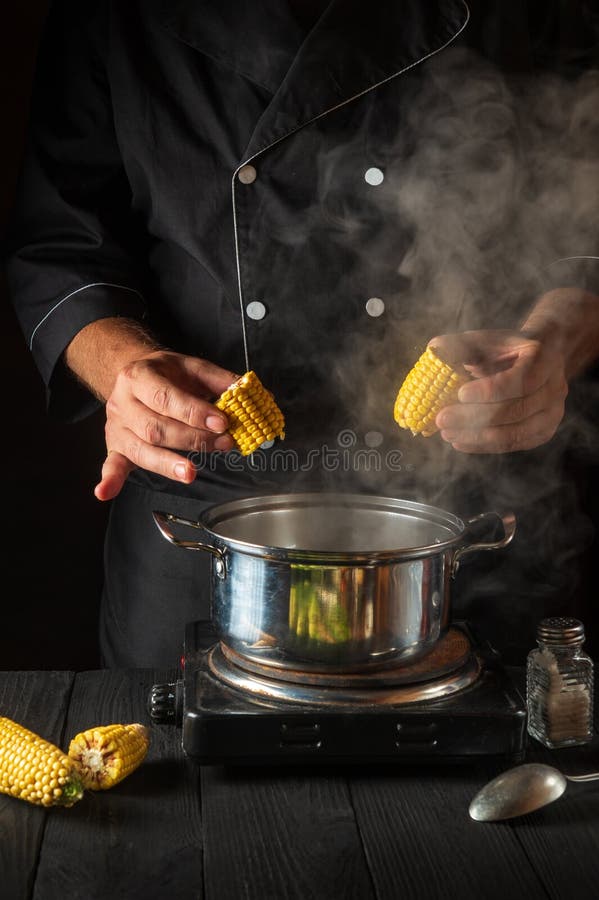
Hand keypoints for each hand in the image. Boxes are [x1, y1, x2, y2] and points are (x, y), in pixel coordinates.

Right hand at [95, 351, 236, 499]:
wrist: (135, 374)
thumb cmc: (167, 374)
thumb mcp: (192, 367)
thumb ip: (220, 380)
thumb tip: (249, 393)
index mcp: (139, 376)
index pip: (166, 397)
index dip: (194, 412)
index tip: (221, 423)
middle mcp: (122, 401)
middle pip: (155, 427)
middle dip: (192, 439)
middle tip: (223, 444)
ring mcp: (117, 426)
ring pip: (142, 449)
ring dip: (168, 463)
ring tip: (191, 473)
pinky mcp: (115, 446)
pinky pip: (112, 464)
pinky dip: (110, 480)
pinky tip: (106, 492)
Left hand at [429, 329, 567, 452]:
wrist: (539, 359)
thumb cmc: (505, 349)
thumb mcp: (485, 340)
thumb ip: (460, 345)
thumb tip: (434, 349)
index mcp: (543, 358)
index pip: (521, 381)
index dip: (490, 391)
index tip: (459, 393)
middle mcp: (554, 387)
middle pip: (515, 410)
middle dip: (474, 417)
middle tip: (441, 419)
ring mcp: (552, 412)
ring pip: (514, 433)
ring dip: (476, 437)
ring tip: (446, 433)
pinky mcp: (544, 432)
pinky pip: (513, 445)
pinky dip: (484, 446)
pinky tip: (459, 441)